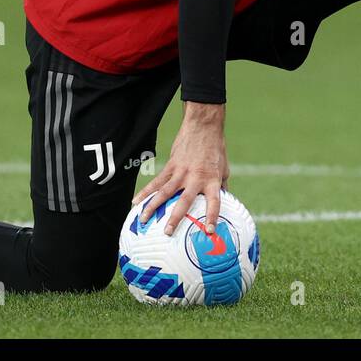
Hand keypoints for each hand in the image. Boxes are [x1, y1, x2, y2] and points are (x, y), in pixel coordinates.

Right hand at [132, 101, 228, 235]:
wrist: (203, 127)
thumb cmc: (216, 149)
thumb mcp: (224, 169)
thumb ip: (221, 187)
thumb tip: (223, 202)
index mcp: (212, 181)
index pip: (214, 202)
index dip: (212, 216)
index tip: (208, 231)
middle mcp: (195, 178)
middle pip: (184, 201)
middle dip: (175, 217)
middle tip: (167, 232)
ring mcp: (181, 172)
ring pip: (164, 192)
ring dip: (153, 207)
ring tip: (143, 220)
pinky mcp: (171, 166)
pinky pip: (156, 182)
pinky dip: (146, 192)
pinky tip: (136, 202)